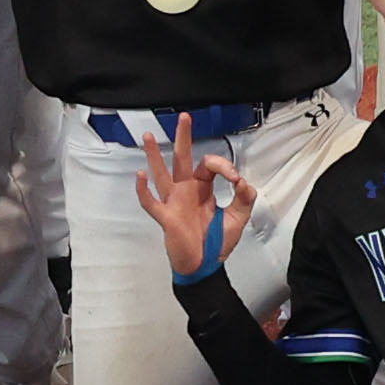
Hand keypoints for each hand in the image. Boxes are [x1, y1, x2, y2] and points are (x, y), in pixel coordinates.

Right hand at [133, 123, 254, 279]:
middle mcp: (186, 191)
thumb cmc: (216, 243)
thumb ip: (245, 198)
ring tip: (147, 136)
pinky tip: (139, 175)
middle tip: (184, 118)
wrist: (205, 267)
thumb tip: (243, 181)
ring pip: (162, 174)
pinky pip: (151, 201)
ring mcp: (174, 202)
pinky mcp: (166, 217)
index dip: (223, 166)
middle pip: (183, 159)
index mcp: (203, 189)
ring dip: (154, 155)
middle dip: (183, 138)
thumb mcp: (238, 218)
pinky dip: (143, 190)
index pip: (209, 165)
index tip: (235, 178)